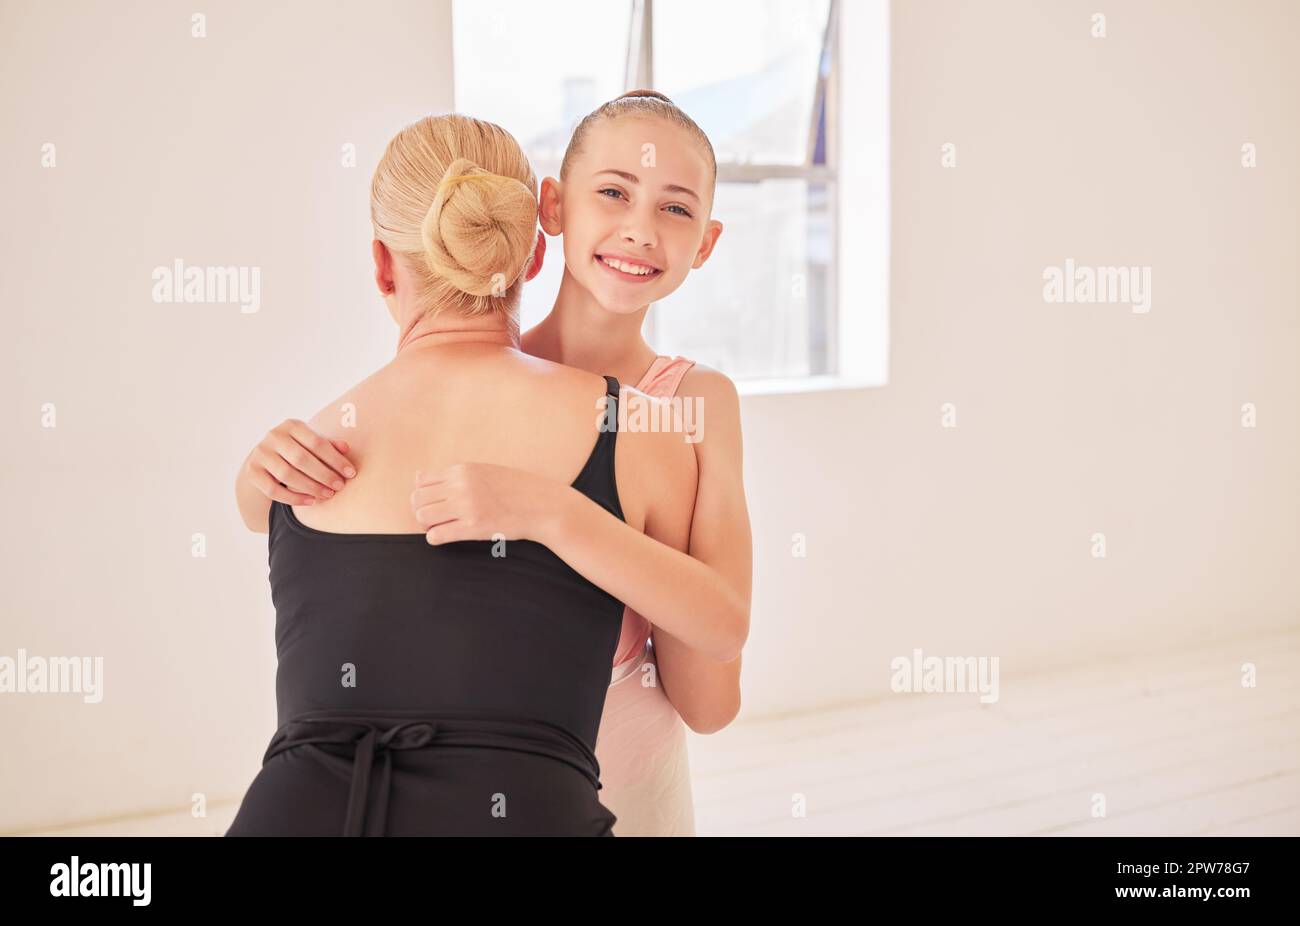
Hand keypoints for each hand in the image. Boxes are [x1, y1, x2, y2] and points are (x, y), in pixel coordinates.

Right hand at [242, 419, 356, 504]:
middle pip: (301, 459)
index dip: (335, 459)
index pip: (317, 442)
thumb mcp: (311, 443)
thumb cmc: (297, 449)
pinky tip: (311, 501)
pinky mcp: (252, 471)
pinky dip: (293, 498)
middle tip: (340, 486)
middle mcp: (273, 436)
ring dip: (311, 487)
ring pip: (287, 475)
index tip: (351, 473)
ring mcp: (260, 453)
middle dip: (324, 475)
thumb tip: (346, 448)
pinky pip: (273, 490)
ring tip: (327, 495)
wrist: (265, 459)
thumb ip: (328, 445)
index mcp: (292, 425)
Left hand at [410, 462, 564, 544]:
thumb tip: (420, 478)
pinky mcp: (473, 527)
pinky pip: (436, 535)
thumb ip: (458, 475)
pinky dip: (436, 538)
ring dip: (428, 525)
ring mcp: (467, 506)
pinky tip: (447, 537)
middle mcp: (461, 485)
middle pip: (417, 499)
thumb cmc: (516, 490)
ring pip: (423, 517)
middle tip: (435, 519)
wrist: (544, 506)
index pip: (421, 481)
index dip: (423, 494)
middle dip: (422, 511)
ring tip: (442, 527)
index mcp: (463, 470)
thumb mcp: (486, 471)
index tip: (434, 503)